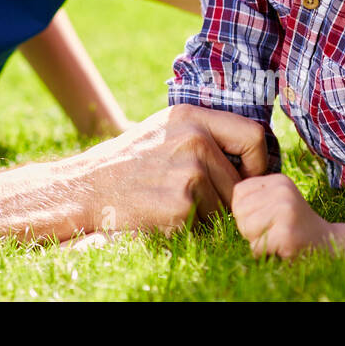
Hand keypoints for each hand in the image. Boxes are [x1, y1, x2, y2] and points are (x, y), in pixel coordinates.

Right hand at [77, 104, 269, 235]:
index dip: (257, 164)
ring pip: (225, 207)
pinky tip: (163, 217)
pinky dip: (191, 229)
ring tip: (170, 205)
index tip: (244, 179)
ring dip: (206, 216)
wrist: (87, 188)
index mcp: (192, 116)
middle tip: (193, 202)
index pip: (254, 136)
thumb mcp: (164, 129)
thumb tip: (255, 153)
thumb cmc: (129, 163)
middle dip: (225, 199)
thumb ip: (204, 133)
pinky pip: (207, 226)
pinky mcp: (182, 205)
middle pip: (240, 181)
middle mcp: (194, 139)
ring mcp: (189, 172)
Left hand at [232, 173, 344, 257]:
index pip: (238, 194)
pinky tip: (283, 248)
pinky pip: (256, 247)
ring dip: (257, 242)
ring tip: (279, 238)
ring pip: (246, 229)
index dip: (245, 213)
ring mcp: (286, 210)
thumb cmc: (294, 227)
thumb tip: (213, 201)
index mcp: (276, 180)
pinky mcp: (287, 233)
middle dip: (249, 229)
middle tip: (274, 231)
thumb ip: (251, 199)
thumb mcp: (275, 203)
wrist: (329, 246)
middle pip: (239, 212)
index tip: (267, 219)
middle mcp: (282, 190)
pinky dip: (265, 254)